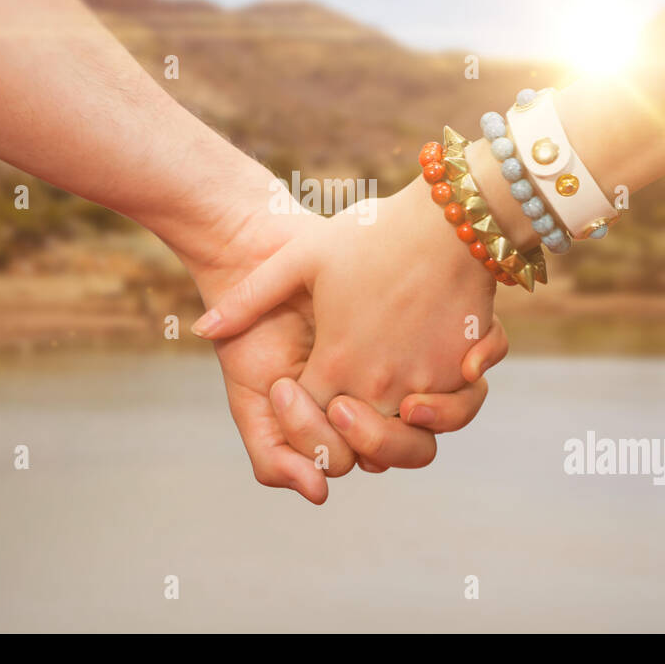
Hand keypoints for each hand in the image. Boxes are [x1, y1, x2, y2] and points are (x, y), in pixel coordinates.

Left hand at [193, 177, 502, 467]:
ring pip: (410, 439)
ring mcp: (427, 383)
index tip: (299, 383)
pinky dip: (442, 408)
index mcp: (337, 364)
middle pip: (360, 446)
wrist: (451, 217)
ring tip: (387, 400)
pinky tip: (429, 384)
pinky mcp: (463, 372)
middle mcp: (382, 385)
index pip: (311, 422)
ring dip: (394, 432)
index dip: (301, 416)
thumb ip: (248, 299)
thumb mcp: (300, 258)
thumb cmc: (372, 233)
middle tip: (340, 402)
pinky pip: (454, 411)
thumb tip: (201, 329)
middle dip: (345, 434)